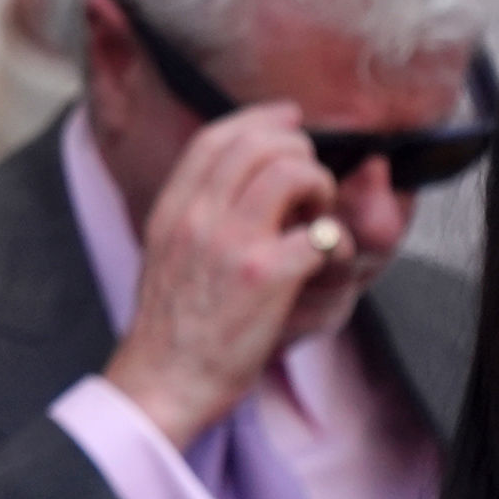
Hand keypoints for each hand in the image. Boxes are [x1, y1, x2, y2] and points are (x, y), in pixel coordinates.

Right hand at [101, 105, 347, 445]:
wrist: (163, 380)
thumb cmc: (171, 326)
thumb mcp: (164, 253)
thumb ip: (193, 214)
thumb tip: (229, 182)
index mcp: (172, 209)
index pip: (215, 138)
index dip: (260, 119)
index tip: (288, 119)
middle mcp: (197, 217)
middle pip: (259, 145)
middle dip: (299, 152)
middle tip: (311, 184)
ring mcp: (231, 245)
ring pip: (292, 173)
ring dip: (320, 187)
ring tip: (316, 217)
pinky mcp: (264, 278)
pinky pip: (319, 233)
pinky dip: (334, 239)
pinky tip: (324, 258)